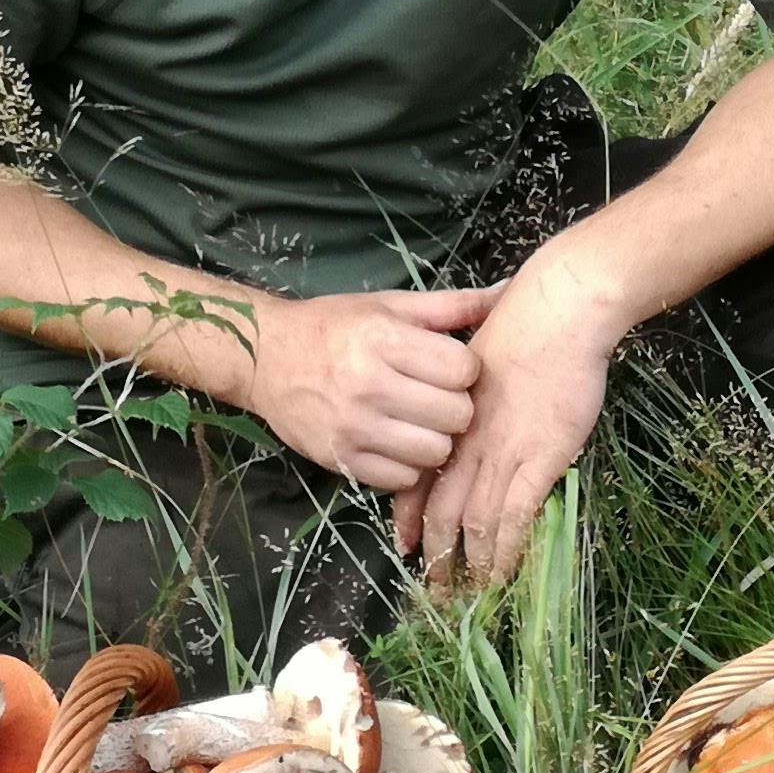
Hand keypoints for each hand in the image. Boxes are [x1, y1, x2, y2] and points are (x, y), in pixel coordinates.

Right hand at [243, 285, 499, 494]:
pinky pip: (404, 479)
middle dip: (456, 407)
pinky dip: (409, 466)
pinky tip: (397, 442)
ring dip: (436, 440)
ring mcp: (353, 428)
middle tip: (437, 398)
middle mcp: (368, 384)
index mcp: (383, 339)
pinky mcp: (342, 460)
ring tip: (420, 422)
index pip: (463, 370)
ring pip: (435, 453)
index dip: (466, 370)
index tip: (449, 367)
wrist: (264, 357)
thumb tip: (509, 293)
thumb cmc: (334, 326)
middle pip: (456, 415)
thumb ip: (452, 305)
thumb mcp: (390, 305)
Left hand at [396, 248, 629, 592]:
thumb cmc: (523, 325)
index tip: (404, 543)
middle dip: (436, 555)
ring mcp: (502, 453)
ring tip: (469, 596)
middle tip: (435, 588)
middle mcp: (468, 444)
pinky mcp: (537, 459)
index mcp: (451, 421)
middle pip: (440, 511)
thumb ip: (472, 396)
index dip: (410, 515)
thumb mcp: (480, 360)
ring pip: (474, 523)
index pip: (419, 477)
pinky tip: (503, 574)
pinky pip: (513, 517)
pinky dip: (505, 551)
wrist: (558, 312)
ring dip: (470, 564)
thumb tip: (477, 416)